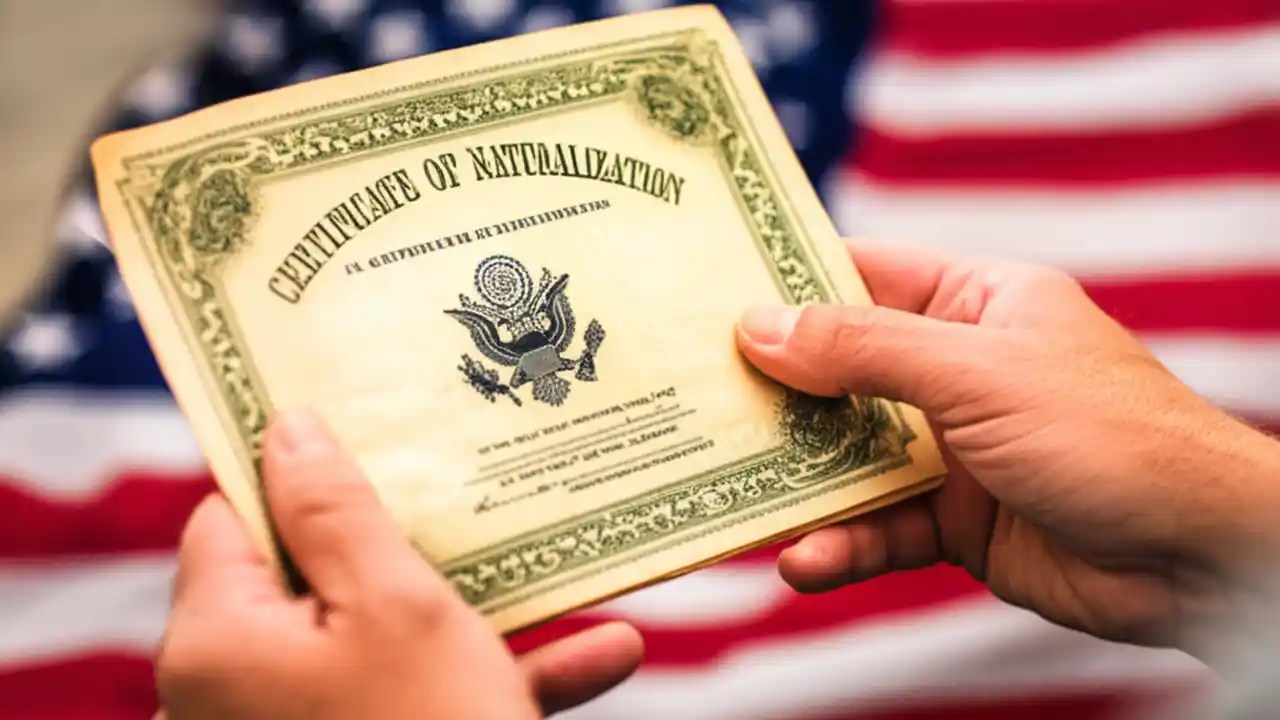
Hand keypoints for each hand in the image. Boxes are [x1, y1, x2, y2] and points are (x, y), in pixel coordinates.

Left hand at [156, 410, 642, 719]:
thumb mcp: (395, 603)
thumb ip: (335, 508)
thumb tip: (286, 425)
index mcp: (220, 637)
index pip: (234, 514)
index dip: (298, 466)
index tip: (368, 422)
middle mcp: (242, 687)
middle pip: (317, 573)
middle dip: (411, 535)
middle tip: (469, 479)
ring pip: (387, 637)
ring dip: (483, 607)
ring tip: (560, 560)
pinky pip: (426, 697)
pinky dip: (500, 675)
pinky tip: (604, 652)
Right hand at [736, 239, 1279, 656]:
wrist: (1201, 556)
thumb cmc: (1109, 434)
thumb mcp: (975, 374)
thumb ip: (863, 351)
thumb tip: (758, 325)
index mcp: (974, 303)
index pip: (864, 273)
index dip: (788, 279)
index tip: (707, 291)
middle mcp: (955, 370)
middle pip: (839, 371)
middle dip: (774, 391)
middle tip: (694, 401)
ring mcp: (952, 448)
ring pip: (848, 457)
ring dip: (796, 480)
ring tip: (734, 495)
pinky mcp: (953, 520)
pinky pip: (878, 527)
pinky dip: (841, 545)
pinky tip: (806, 560)